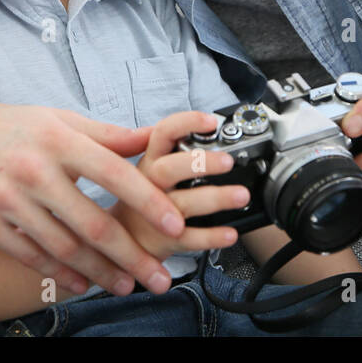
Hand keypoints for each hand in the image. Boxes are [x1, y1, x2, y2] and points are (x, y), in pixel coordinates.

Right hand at [0, 95, 188, 297]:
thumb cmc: (6, 126)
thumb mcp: (56, 118)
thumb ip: (105, 134)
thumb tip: (151, 138)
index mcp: (58, 139)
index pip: (114, 173)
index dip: (148, 202)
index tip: (176, 225)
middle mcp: (34, 170)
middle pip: (92, 223)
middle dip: (131, 256)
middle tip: (159, 277)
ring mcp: (7, 200)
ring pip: (64, 247)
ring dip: (100, 273)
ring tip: (126, 285)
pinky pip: (30, 256)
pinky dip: (59, 274)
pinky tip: (81, 284)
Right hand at [111, 111, 246, 261]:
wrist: (120, 240)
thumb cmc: (141, 198)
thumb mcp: (148, 169)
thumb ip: (173, 150)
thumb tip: (211, 128)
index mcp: (149, 161)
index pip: (163, 133)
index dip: (186, 123)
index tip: (211, 121)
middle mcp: (149, 184)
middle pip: (168, 169)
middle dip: (200, 163)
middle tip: (228, 161)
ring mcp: (154, 213)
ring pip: (182, 203)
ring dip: (215, 199)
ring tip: (241, 195)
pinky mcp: (161, 240)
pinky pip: (189, 238)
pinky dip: (211, 236)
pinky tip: (230, 233)